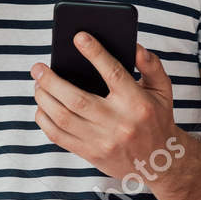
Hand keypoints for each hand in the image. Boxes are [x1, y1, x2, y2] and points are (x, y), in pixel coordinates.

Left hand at [30, 36, 179, 181]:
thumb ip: (151, 64)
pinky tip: (42, 106)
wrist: (159, 162)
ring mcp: (103, 141)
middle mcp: (119, 123)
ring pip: (63, 117)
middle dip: (51, 80)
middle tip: (38, 67)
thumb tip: (134, 46)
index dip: (95, 53)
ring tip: (37, 84)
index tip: (78, 37)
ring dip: (44, 98)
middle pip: (77, 99)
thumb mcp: (163, 90)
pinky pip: (59, 136)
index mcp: (137, 103)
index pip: (113, 73)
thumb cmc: (157, 119)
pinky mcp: (91, 154)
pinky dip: (45, 119)